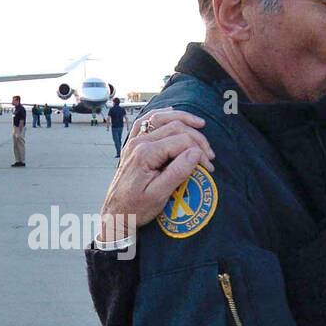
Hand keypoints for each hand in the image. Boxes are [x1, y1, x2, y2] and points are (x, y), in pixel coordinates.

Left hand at [96, 108, 216, 242]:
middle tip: (209, 155)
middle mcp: (139, 143)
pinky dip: (160, 115)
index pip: (181, 141)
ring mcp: (134, 142)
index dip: (199, 151)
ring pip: (161, 118)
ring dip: (183, 119)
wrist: (116, 213)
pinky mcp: (133, 145)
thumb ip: (177, 172)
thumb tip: (196, 153)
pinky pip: (146, 121)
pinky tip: (171, 112)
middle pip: (175, 127)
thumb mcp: (159, 195)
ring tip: (200, 124)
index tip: (208, 166)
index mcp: (145, 154)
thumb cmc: (136, 208)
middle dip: (197, 138)